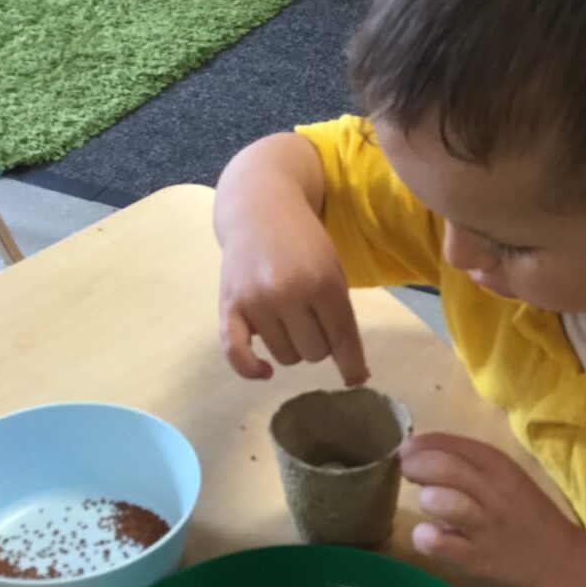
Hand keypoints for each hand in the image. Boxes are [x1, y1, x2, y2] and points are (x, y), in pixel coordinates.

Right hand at [219, 209, 368, 386]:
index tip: (356, 378)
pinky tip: (265, 370)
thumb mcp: (333, 270)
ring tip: (289, 320)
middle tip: (312, 319)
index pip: (343, 338)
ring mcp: (256, 301)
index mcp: (323, 282)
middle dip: (319, 343)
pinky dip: (251, 370)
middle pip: (315, 353)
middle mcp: (288, 293)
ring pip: (285, 357)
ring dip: (291, 347)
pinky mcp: (229, 306)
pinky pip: (237, 355)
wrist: (259, 208)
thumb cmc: (303, 242)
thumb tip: (354, 375)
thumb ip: (342, 317)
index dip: (353, 364)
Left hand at [400, 433, 579, 586]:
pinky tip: (429, 537)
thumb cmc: (525, 516)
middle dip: (415, 465)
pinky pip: (437, 543)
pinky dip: (424, 538)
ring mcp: (484, 527)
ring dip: (426, 500)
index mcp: (500, 466)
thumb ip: (470, 465)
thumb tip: (420, 453)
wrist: (557, 562)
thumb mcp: (506, 479)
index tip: (408, 451)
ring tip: (429, 507)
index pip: (452, 444)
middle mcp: (493, 492)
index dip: (422, 444)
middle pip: (443, 467)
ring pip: (440, 501)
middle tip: (409, 474)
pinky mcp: (477, 559)